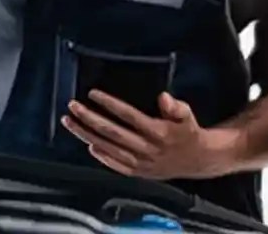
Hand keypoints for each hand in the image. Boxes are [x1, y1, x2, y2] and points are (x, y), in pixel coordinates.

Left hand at [61, 90, 227, 179]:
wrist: (197, 161)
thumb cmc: (188, 132)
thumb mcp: (187, 115)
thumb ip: (175, 107)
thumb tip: (163, 97)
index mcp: (157, 132)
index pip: (128, 115)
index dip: (109, 104)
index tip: (92, 94)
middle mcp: (146, 148)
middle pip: (112, 132)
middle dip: (89, 119)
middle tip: (72, 106)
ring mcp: (141, 163)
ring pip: (108, 148)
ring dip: (86, 135)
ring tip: (70, 123)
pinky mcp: (138, 173)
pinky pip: (116, 165)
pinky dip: (102, 156)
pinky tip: (89, 145)